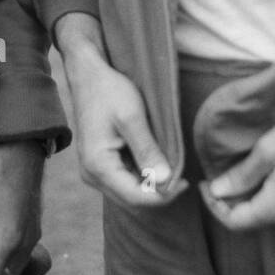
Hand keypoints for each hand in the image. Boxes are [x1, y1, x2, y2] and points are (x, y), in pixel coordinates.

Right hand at [65, 46, 186, 208]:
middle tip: (182, 175)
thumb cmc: (110, 91)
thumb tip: (166, 181)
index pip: (135, 197)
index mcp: (98, 166)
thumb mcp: (132, 117)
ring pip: (128, 191)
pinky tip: (153, 158)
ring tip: (170, 165)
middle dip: (158, 192)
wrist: (88, 75)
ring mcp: (93, 171)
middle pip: (131, 199)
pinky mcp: (98, 164)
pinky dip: (141, 174)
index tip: (186, 181)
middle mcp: (91, 175)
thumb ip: (147, 150)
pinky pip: (123, 179)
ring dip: (150, 184)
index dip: (163, 195)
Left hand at [200, 111, 274, 231]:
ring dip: (246, 201)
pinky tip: (258, 179)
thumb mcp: (267, 151)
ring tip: (234, 177)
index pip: (235, 222)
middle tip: (215, 179)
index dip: (215, 206)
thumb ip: (241, 176)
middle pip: (249, 221)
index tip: (204, 184)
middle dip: (229, 203)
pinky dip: (263, 199)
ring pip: (264, 216)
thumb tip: (218, 191)